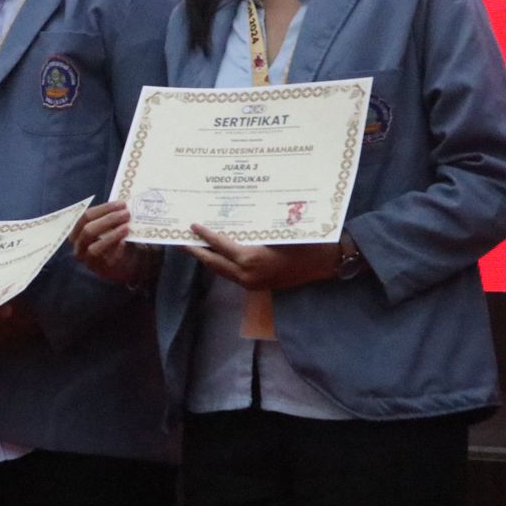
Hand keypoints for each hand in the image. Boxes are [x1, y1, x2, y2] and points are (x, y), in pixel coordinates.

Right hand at [70, 201, 160, 284]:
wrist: (121, 265)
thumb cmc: (112, 242)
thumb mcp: (107, 228)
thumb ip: (109, 218)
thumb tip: (121, 206)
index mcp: (77, 232)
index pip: (86, 216)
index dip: (104, 208)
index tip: (121, 203)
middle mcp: (78, 246)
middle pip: (88, 230)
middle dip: (108, 220)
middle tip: (126, 214)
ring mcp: (88, 260)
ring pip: (94, 248)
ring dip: (111, 236)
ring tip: (127, 228)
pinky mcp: (100, 270)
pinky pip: (106, 261)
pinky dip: (116, 250)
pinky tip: (124, 243)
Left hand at [186, 223, 337, 290]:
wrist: (326, 262)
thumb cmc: (304, 241)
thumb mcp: (275, 230)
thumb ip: (252, 229)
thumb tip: (229, 219)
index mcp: (251, 259)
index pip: (219, 246)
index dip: (204, 235)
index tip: (191, 225)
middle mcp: (247, 275)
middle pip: (213, 263)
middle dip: (195, 251)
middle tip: (179, 240)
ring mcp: (252, 283)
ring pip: (221, 271)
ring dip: (208, 258)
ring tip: (194, 246)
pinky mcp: (258, 286)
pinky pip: (232, 275)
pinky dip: (222, 264)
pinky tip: (218, 254)